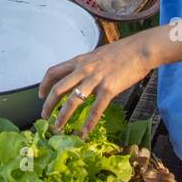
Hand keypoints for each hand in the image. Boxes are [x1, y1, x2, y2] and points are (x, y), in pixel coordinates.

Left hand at [37, 34, 156, 136]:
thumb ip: (86, 65)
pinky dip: (89, 122)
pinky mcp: (109, 88)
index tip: (40, 95)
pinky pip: (96, 108)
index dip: (44, 85)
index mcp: (80, 60)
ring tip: (58, 127)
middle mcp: (84, 69)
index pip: (53, 72)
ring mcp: (95, 79)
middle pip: (58, 89)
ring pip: (72, 101)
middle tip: (44, 116)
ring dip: (62, 116)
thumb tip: (80, 76)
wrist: (140, 49)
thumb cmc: (122, 52)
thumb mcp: (97, 55)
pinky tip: (85, 132)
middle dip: (48, 105)